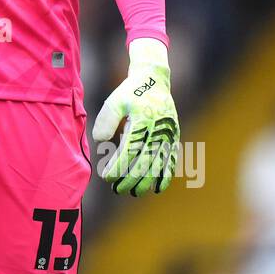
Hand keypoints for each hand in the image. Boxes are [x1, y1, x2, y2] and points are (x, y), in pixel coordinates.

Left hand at [91, 38, 179, 195]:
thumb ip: (107, 119)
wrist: (154, 80)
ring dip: (147, 182)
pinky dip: (166, 176)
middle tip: (117, 190)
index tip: (106, 177)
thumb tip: (101, 141)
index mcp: (142, 122)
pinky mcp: (174, 137)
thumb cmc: (131, 91)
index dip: (117, 166)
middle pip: (144, 162)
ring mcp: (168, 135)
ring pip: (158, 165)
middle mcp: (158, 130)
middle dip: (130, 179)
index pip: (129, 151)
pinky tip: (158, 188)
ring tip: (134, 193)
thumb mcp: (115, 100)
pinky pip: (171, 160)